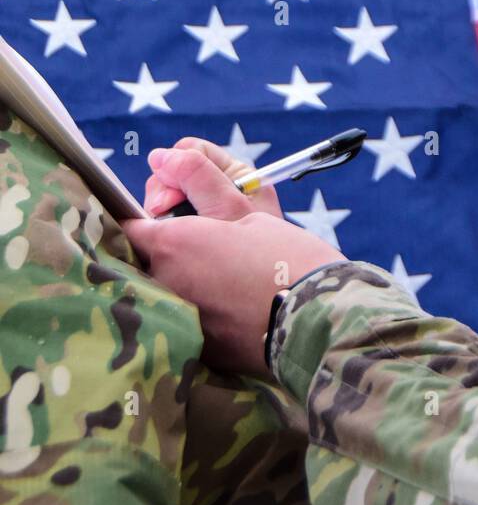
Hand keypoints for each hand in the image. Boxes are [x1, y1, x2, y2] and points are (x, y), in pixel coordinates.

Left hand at [124, 146, 344, 374]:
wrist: (318, 322)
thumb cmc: (284, 257)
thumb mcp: (242, 206)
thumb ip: (196, 177)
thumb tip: (160, 155)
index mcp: (170, 244)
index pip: (133, 223)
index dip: (156, 212)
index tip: (180, 209)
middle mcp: (163, 284)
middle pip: (150, 256)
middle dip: (173, 243)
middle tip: (218, 239)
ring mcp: (177, 320)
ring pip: (168, 286)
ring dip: (187, 275)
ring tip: (231, 269)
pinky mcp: (195, 348)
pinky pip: (187, 316)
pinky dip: (202, 305)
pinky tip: (234, 298)